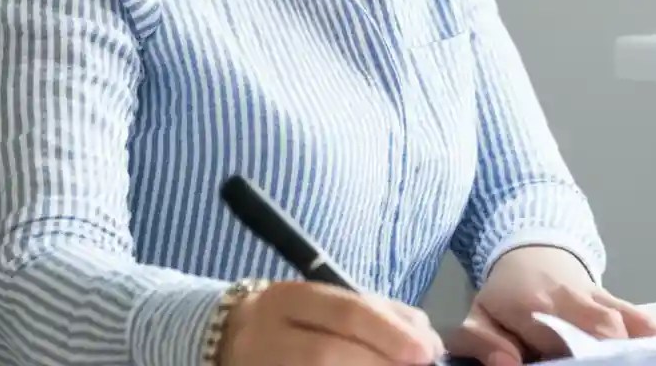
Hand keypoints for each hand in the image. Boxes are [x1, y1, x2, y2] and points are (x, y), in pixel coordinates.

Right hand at [218, 281, 445, 365]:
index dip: (390, 333)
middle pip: (328, 351)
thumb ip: (378, 313)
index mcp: (290, 297)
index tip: (428, 351)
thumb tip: (427, 338)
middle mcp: (267, 331)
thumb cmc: (296, 319)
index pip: (346, 312)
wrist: (227, 338)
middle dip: (381, 361)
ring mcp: (260, 363)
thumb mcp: (328, 303)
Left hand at [446, 247, 655, 364]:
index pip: (555, 337)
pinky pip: (640, 315)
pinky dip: (655, 330)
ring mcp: (598, 298)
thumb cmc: (505, 296)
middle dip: (612, 353)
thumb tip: (507, 365)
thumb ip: (484, 343)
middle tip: (623, 365)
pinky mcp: (615, 301)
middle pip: (601, 328)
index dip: (570, 358)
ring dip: (639, 344)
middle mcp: (571, 299)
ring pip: (626, 320)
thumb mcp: (479, 316)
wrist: (532, 253)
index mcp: (532, 304)